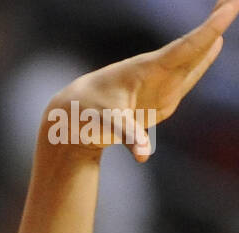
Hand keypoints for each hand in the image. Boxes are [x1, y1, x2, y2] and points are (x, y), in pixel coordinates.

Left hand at [48, 0, 238, 161]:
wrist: (73, 116)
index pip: (185, 47)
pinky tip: (213, 47)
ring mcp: (160, 85)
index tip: (229, 7)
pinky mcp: (160, 100)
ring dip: (210, 39)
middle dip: (213, 24)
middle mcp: (157, 73)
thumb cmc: (86, 115)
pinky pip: (187, 77)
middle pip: (192, 46)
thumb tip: (143, 153)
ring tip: (228, 10)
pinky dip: (202, 61)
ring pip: (192, 59)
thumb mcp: (105, 124)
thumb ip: (128, 135)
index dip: (209, 30)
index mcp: (146, 70)